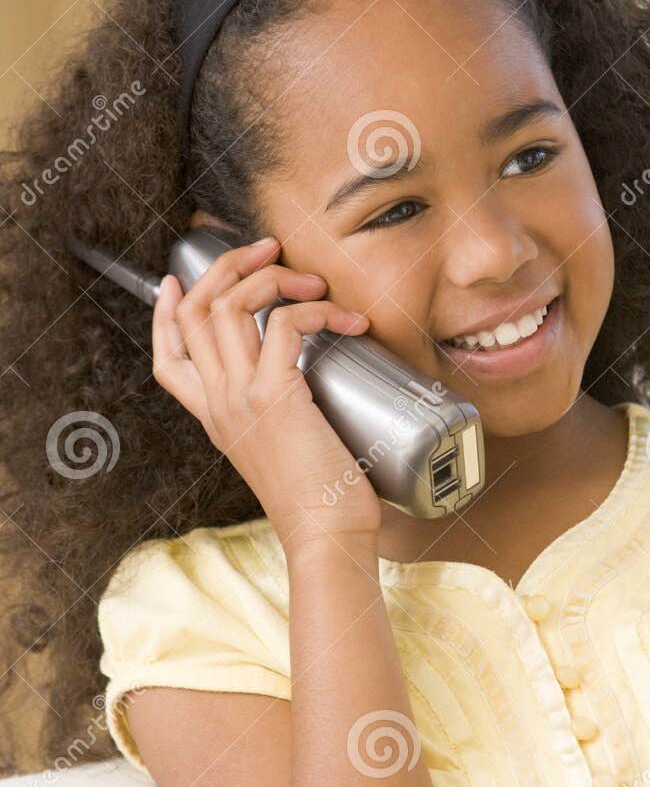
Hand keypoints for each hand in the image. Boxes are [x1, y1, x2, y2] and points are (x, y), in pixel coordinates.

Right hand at [152, 235, 383, 555]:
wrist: (325, 537)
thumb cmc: (321, 502)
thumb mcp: (286, 453)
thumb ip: (282, 417)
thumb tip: (314, 388)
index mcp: (214, 418)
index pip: (167, 358)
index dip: (166, 313)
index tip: (179, 281)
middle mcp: (219, 403)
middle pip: (197, 311)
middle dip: (229, 266)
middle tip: (268, 249)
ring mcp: (240, 397)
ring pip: (230, 304)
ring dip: (271, 275)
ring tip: (312, 279)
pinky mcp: (274, 395)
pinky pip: (284, 323)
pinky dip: (317, 309)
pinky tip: (346, 321)